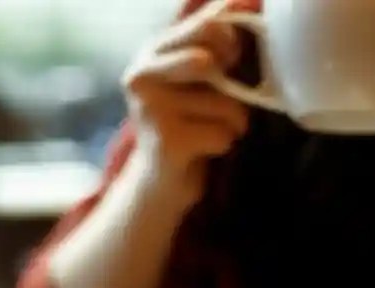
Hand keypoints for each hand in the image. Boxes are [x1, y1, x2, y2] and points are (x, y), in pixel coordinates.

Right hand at [123, 0, 255, 206]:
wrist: (160, 178)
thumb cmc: (187, 117)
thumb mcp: (196, 71)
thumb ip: (214, 35)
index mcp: (152, 51)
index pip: (206, 23)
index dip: (231, 39)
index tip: (230, 58)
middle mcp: (141, 76)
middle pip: (207, 59)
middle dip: (229, 80)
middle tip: (223, 95)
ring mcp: (151, 111)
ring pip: (226, 104)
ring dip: (233, 120)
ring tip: (210, 127)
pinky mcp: (166, 142)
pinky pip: (224, 134)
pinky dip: (226, 143)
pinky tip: (204, 147)